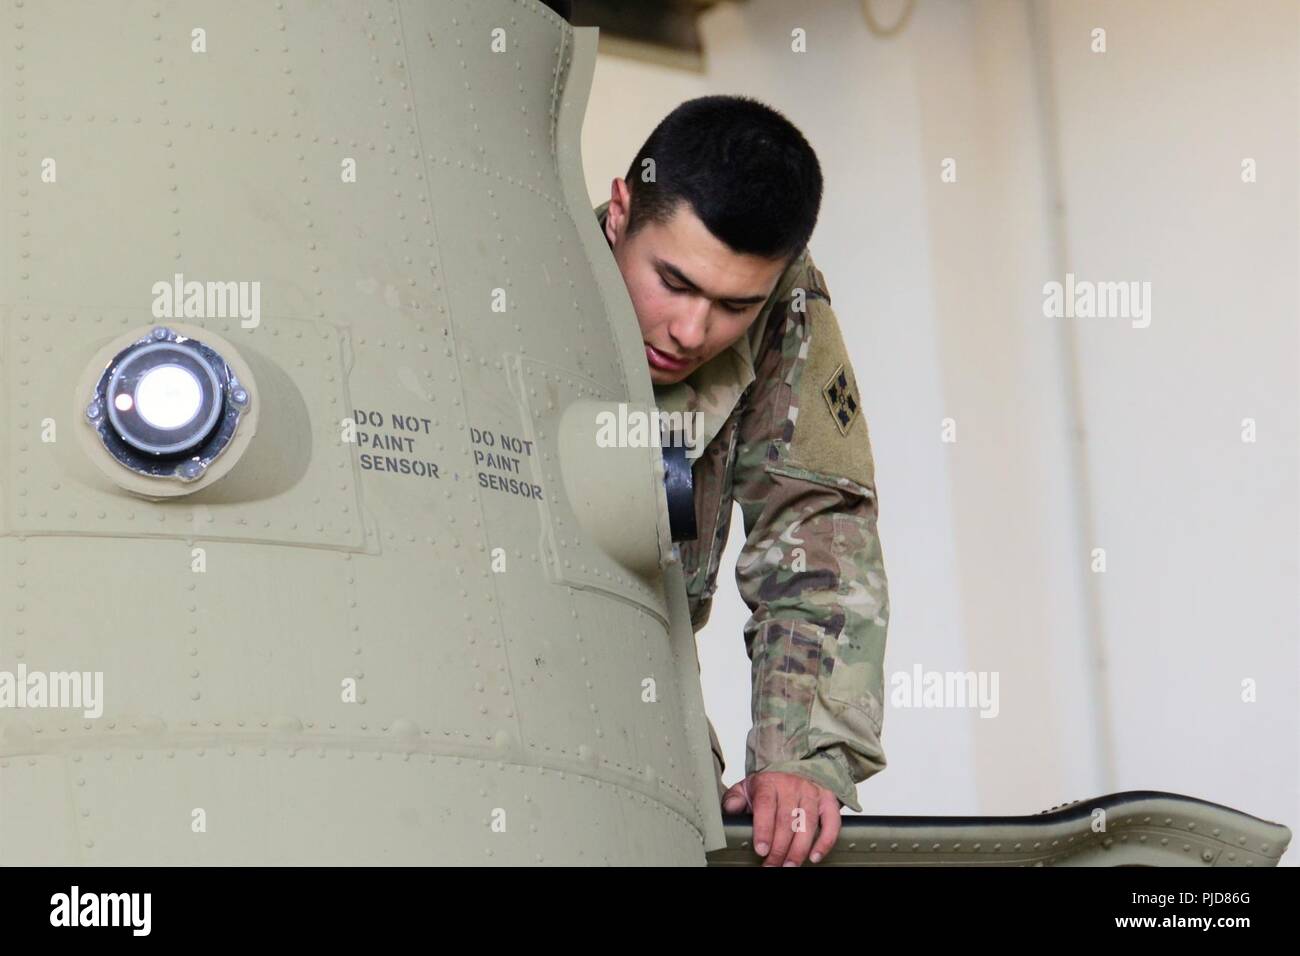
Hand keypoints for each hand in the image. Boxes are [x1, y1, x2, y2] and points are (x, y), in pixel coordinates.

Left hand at [721, 770, 841, 865]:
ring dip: (799, 849)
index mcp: (769, 782)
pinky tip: (815, 856)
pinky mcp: (828, 800)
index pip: (766, 805)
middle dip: (779, 847)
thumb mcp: (745, 789)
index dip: (764, 829)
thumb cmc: (766, 788)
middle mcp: (792, 785)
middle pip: (787, 819)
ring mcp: (811, 792)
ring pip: (808, 823)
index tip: (761, 849)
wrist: (790, 772)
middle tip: (772, 865)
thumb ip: (734, 800)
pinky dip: (825, 841)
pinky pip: (832, 822)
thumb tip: (731, 810)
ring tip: (790, 865)